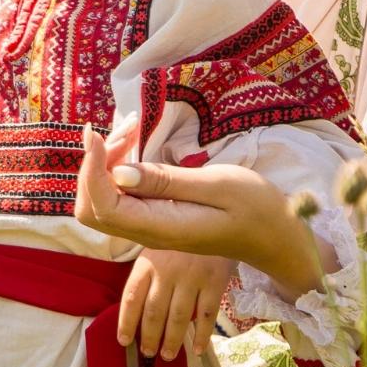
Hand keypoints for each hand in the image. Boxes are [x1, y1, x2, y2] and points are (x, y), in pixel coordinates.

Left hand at [74, 123, 327, 295]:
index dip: (91, 169)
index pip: (103, 206)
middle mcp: (147, 233)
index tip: (95, 133)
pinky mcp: (153, 218)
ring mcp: (148, 227)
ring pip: (102, 201)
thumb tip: (119, 174)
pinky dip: (116, 168)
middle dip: (93, 165)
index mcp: (161, 228)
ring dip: (104, 164)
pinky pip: (120, 197)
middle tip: (125, 129)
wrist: (276, 236)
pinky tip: (135, 144)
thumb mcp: (218, 186)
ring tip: (132, 130)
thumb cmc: (256, 209)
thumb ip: (168, 181)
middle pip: (91, 208)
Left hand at [117, 247, 237, 359]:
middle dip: (149, 337)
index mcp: (148, 261)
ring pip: (178, 317)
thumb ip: (145, 272)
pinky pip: (208, 314)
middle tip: (148, 354)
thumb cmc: (181, 236)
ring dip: (172, 341)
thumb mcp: (157, 245)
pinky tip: (198, 349)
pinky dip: (203, 335)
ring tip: (167, 356)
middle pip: (154, 312)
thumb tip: (131, 306)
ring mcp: (192, 276)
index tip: (123, 341)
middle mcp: (167, 270)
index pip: (131, 296)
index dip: (126, 321)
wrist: (218, 218)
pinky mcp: (216, 281)